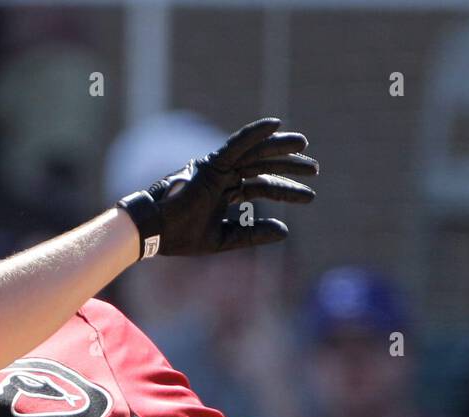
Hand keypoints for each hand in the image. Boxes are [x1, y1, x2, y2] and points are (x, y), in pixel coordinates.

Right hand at [115, 117, 317, 257]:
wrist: (154, 233)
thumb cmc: (180, 236)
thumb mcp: (223, 239)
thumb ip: (252, 234)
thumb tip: (285, 230)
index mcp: (224, 191)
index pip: (261, 186)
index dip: (286, 190)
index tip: (309, 197)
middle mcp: (222, 175)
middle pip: (262, 166)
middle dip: (289, 167)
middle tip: (315, 170)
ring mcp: (216, 168)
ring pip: (254, 153)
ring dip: (279, 148)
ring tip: (305, 148)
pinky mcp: (210, 165)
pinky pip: (236, 145)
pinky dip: (255, 134)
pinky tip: (276, 126)